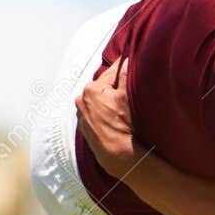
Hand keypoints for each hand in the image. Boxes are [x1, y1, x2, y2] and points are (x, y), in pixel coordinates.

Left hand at [75, 57, 144, 180]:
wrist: (118, 155)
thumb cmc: (126, 125)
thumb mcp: (128, 97)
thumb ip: (126, 75)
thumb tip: (127, 59)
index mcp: (91, 89)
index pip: (112, 73)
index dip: (125, 68)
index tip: (132, 61)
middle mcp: (82, 100)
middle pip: (105, 87)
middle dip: (117, 86)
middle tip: (131, 86)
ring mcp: (82, 116)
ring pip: (100, 101)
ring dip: (111, 100)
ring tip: (125, 104)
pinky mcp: (85, 128)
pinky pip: (97, 114)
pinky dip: (106, 113)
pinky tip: (117, 118)